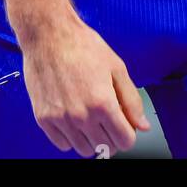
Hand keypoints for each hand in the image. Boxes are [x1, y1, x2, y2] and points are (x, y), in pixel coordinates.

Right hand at [21, 15, 150, 156]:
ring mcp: (61, 120)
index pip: (125, 141)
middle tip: (107, 117)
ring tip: (90, 116)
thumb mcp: (116, 67)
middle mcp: (82, 116)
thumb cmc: (83, 46)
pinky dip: (70, 137)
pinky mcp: (44, 119)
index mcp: (103, 103)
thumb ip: (132, 100)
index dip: (128, 133)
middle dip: (111, 135)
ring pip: (84, 150)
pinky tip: (73, 117)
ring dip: (91, 139)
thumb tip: (143, 125)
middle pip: (105, 148)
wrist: (49, 36)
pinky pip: (63, 144)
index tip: (124, 123)